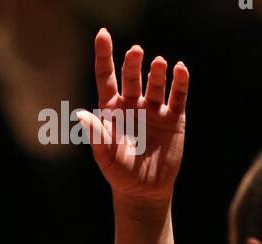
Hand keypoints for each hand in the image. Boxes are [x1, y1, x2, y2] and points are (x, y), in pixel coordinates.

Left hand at [77, 28, 187, 208]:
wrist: (144, 192)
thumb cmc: (120, 174)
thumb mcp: (105, 157)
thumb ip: (96, 135)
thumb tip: (81, 115)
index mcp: (112, 110)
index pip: (106, 77)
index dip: (103, 55)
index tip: (102, 33)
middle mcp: (133, 105)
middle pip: (131, 76)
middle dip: (132, 63)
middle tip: (135, 52)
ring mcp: (154, 110)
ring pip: (155, 83)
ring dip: (157, 71)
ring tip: (158, 63)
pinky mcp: (173, 118)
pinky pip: (177, 95)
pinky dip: (180, 81)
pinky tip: (178, 69)